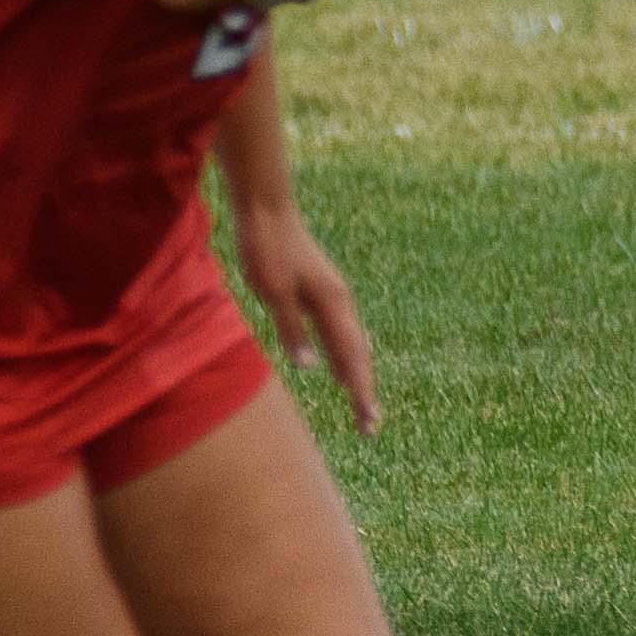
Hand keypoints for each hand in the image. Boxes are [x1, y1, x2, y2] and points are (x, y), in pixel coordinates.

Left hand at [237, 196, 379, 430]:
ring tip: (360, 404)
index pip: (352, 358)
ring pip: (352, 344)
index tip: (369, 423)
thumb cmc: (267, 249)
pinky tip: (336, 369)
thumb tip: (312, 367)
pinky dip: (344, 357)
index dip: (361, 392)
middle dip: (364, 391)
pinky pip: (339, 333)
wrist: (267, 209)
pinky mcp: (322, 292)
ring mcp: (333, 296)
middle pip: (359, 355)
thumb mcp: (274, 293)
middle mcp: (340, 302)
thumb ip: (292, 329)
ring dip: (356, 375)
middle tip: (369, 426)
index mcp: (333, 304)